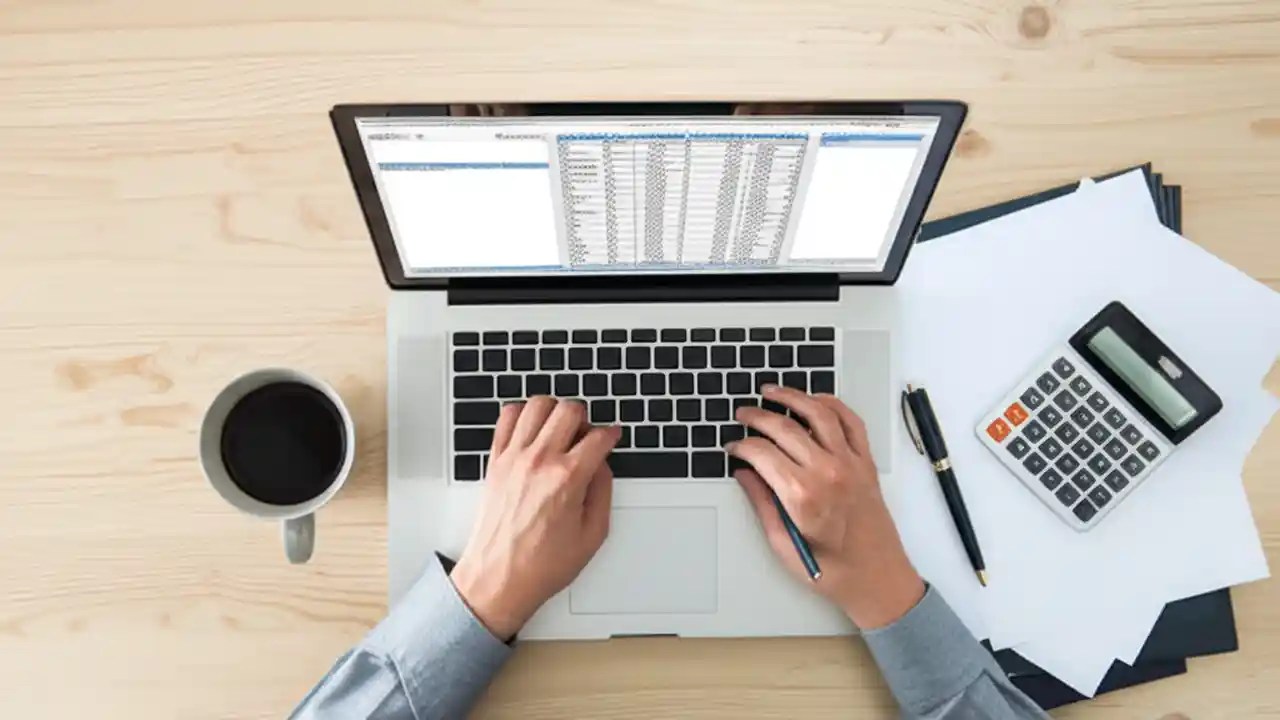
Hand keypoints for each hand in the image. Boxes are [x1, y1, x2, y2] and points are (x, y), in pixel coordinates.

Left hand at [449, 397, 619, 638]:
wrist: (498, 579)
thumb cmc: (540, 565)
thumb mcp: (593, 535)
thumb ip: (603, 492)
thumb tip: (602, 466)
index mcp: (568, 479)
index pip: (599, 436)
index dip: (612, 434)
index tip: (612, 437)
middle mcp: (540, 461)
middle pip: (569, 410)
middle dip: (585, 417)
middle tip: (586, 434)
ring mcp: (514, 458)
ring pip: (538, 404)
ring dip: (554, 411)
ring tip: (560, 429)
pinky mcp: (495, 461)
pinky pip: (507, 418)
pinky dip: (522, 414)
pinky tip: (532, 429)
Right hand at [727, 386, 924, 628]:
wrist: (878, 577)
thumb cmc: (832, 570)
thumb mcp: (784, 544)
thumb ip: (762, 504)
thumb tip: (745, 474)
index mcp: (801, 496)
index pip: (761, 453)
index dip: (741, 446)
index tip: (733, 447)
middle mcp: (827, 473)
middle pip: (784, 428)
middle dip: (757, 417)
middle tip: (742, 414)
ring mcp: (850, 464)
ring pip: (818, 414)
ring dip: (792, 397)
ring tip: (772, 392)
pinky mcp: (866, 463)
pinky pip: (851, 422)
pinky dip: (833, 405)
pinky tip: (815, 400)